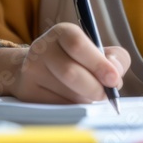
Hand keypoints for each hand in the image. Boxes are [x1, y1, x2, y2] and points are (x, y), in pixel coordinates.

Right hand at [11, 22, 130, 103]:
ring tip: (86, 94)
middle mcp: (42, 48)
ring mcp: (31, 71)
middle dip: (94, 88)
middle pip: (70, 73)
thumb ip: (115, 59)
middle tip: (106, 95)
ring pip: (65, 94)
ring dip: (84, 100)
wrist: (39, 71)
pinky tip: (71, 101)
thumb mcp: (98, 52)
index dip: (98, 64)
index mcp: (62, 33)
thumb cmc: (77, 61)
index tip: (114, 79)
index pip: (77, 45)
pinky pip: (57, 108)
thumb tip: (115, 76)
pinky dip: (72, 109)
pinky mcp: (27, 93)